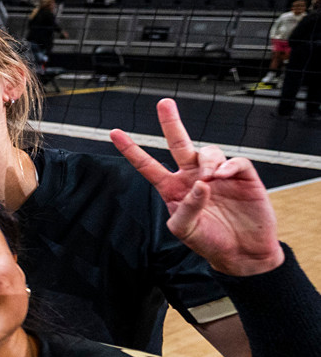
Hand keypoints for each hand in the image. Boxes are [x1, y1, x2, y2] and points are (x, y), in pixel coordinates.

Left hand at [111, 98, 282, 276]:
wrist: (242, 253)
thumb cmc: (210, 242)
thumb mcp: (186, 231)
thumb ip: (186, 209)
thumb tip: (200, 185)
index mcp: (172, 188)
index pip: (147, 165)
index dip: (131, 150)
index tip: (114, 133)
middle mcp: (192, 177)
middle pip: (179, 143)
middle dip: (171, 123)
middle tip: (163, 103)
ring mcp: (217, 175)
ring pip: (208, 151)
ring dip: (207, 161)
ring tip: (210, 179)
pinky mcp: (242, 177)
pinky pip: (236, 161)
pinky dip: (230, 165)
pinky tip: (224, 176)